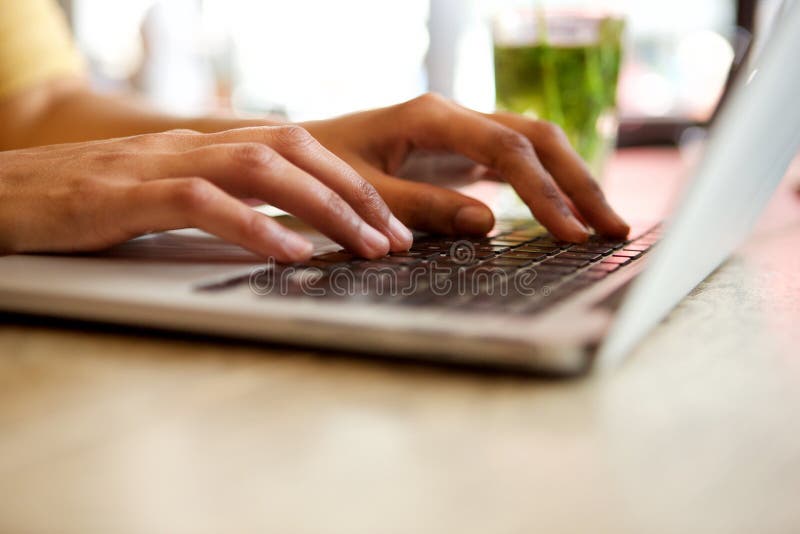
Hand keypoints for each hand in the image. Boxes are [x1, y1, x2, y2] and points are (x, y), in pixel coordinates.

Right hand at [0, 127, 413, 260]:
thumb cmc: (79, 203)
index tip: (389, 223)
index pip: (295, 147)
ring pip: (259, 169)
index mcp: (201, 146)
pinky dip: (253, 229)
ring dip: (322, 207)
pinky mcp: (119, 196)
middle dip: (354, 193)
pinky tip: (291, 254)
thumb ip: (217, 202)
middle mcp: (187, 146)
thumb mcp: (161, 196)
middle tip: (396, 237)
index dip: (349, 182)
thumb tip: (277, 230)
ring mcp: (153, 166)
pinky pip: (199, 203)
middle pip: (293, 149)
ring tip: (364, 245)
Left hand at [302, 93, 629, 241]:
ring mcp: (463, 132)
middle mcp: (456, 117)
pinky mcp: (463, 153)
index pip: (506, 149)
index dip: (544, 191)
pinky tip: (567, 216)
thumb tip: (488, 223)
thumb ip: (421, 208)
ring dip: (572, 183)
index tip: (570, 232)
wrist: (303, 153)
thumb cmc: (323, 169)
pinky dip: (547, 188)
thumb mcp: (364, 192)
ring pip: (536, 147)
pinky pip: (518, 164)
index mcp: (432, 116)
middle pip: (538, 138)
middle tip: (613, 229)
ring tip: (604, 226)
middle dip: (579, 183)